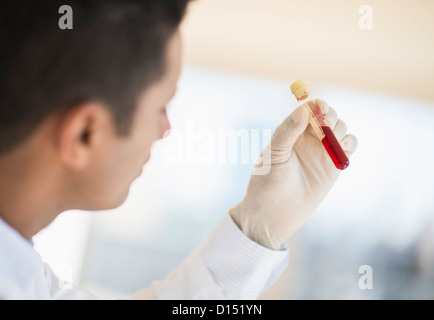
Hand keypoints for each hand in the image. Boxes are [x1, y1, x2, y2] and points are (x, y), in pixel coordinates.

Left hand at [230, 100, 357, 249]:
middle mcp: (307, 137)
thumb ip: (288, 131)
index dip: (316, 105)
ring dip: (340, 128)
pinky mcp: (333, 165)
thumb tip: (303, 110)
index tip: (320, 107)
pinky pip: (349, 146)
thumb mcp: (274, 154)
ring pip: (340, 128)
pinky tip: (343, 148)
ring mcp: (321, 150)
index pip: (307, 109)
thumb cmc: (267, 181)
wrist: (274, 213)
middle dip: (330, 116)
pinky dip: (350, 142)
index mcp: (290, 130)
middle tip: (326, 124)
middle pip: (327, 115)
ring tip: (331, 141)